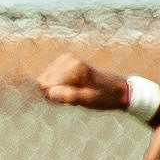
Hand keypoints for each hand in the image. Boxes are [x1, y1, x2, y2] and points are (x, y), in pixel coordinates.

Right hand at [36, 56, 152, 114]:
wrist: (116, 90)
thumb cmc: (104, 96)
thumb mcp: (89, 100)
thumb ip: (70, 96)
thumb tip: (50, 93)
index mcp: (74, 66)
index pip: (46, 85)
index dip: (55, 97)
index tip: (72, 100)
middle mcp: (68, 59)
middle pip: (43, 82)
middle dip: (55, 93)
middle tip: (74, 96)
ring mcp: (65, 59)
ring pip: (44, 81)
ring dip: (56, 90)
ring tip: (74, 92)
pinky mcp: (63, 62)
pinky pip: (48, 78)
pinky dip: (57, 87)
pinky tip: (71, 88)